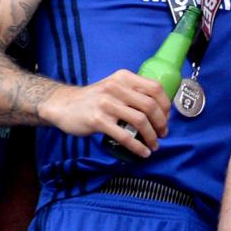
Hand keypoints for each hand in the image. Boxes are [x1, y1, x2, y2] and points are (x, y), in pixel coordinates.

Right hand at [39, 69, 169, 156]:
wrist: (63, 105)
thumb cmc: (94, 99)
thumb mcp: (114, 86)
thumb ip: (133, 92)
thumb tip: (160, 110)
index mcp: (124, 78)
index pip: (155, 88)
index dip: (166, 105)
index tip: (167, 118)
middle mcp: (116, 88)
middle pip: (150, 106)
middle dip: (161, 123)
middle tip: (163, 134)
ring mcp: (106, 104)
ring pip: (140, 121)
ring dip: (151, 137)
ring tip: (154, 145)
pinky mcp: (98, 120)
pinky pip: (124, 136)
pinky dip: (137, 146)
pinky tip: (142, 153)